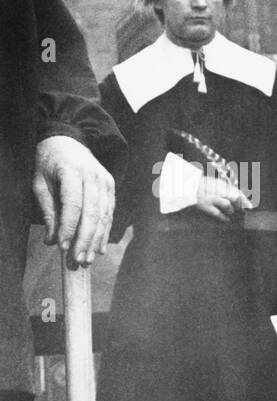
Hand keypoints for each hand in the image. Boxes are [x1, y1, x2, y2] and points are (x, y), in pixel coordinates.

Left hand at [33, 135, 114, 265]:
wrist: (68, 141)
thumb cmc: (49, 163)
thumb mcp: (40, 183)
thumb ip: (48, 211)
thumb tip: (51, 240)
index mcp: (72, 172)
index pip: (73, 204)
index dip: (69, 228)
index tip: (63, 247)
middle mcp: (93, 177)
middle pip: (92, 213)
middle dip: (86, 239)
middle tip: (79, 259)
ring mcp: (106, 182)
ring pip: (104, 216)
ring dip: (97, 240)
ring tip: (89, 258)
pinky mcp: (112, 188)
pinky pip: (110, 214)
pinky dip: (105, 233)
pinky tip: (100, 248)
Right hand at [194, 175, 252, 220]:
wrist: (187, 186)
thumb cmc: (202, 185)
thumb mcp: (215, 183)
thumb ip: (226, 189)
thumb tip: (239, 197)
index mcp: (220, 184)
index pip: (236, 191)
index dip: (245, 200)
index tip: (251, 206)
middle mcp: (217, 190)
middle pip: (234, 197)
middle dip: (240, 205)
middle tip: (243, 210)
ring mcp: (211, 198)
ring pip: (227, 205)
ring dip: (231, 210)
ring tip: (232, 211)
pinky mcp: (205, 206)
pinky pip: (217, 213)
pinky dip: (223, 217)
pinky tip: (227, 219)